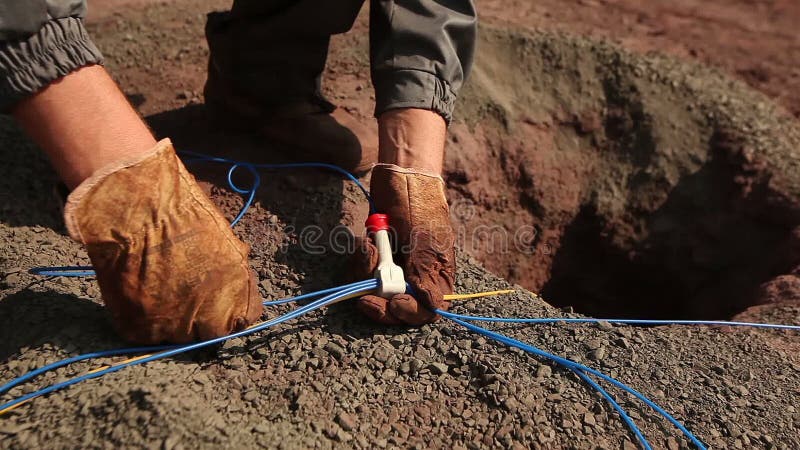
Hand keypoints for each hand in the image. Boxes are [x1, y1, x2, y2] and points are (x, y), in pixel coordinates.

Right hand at [64, 139, 262, 343]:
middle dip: (206, 316)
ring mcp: (173, 328)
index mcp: (236, 293)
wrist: (133, 215)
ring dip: (175, 318)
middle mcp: (208, 318)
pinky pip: (148, 332)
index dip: (235, 305)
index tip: (226, 296)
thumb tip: (238, 264)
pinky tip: (139, 292)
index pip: (247, 316)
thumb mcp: (222, 236)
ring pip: (179, 334)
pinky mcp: (140, 331)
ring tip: (160, 288)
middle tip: (190, 294)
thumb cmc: (180, 214)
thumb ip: (232, 262)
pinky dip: (144, 318)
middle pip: (213, 331)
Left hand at [352, 164, 455, 324]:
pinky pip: (362, 272)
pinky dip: (360, 259)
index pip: (426, 309)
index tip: (393, 303)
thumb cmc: (419, 202)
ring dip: (366, 273)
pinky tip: (366, 242)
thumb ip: (425, 272)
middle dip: (378, 301)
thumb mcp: (423, 238)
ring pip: (374, 290)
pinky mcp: (377, 256)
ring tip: (369, 247)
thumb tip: (432, 306)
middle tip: (365, 298)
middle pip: (396, 306)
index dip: (409, 313)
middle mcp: (416, 274)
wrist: (400, 174)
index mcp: (437, 273)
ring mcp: (395, 266)